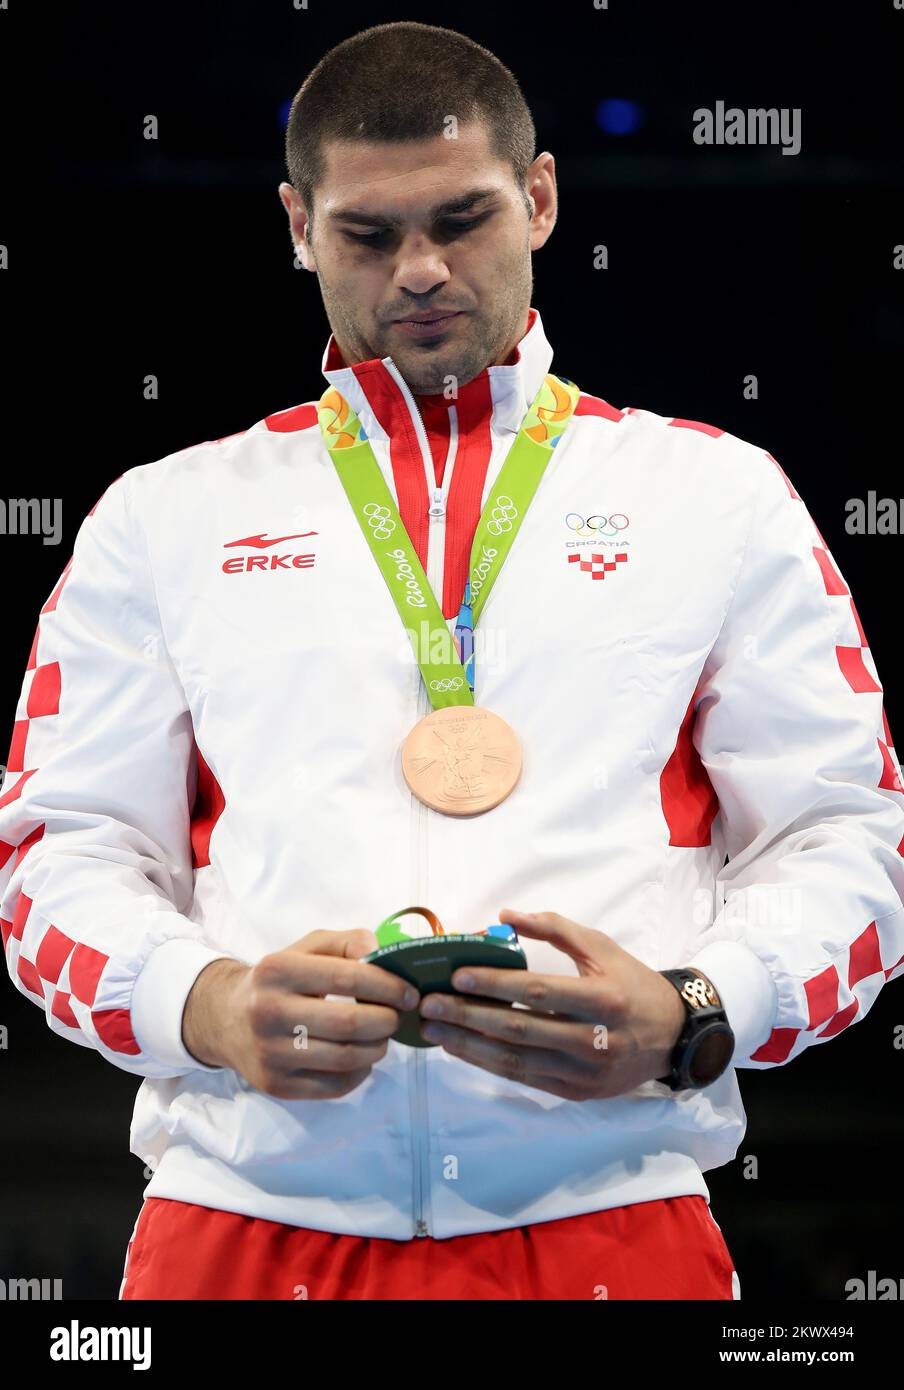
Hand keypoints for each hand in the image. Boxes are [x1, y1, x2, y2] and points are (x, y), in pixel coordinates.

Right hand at [182, 929, 418, 1099]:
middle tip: (398, 1016)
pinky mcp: (276, 1085)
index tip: (409, 992)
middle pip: (349, 1023)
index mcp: (277, 970)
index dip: (388, 986)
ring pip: (345, 1058)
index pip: (348, 978)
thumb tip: (381, 953)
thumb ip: (347, 942)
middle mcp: (268, 1012)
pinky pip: (335, 1086)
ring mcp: (270, 1053)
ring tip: (382, 1036)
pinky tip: (361, 1057)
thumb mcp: (306, 948)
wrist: (227, 1019)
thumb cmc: (280, 980)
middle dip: (387, 1020)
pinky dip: (360, 1072)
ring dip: (378, 1048)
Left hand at [417, 909, 686, 1100]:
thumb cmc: (632, 984)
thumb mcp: (601, 947)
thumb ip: (554, 928)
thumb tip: (504, 915)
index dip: (496, 985)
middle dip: (468, 1017)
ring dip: (469, 1045)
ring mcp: (585, 1072)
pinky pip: (524, 1077)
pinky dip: (488, 1063)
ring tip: (434, 1028)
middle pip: (520, 1029)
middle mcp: (595, 1040)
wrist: (674, 1037)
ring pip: (516, 1059)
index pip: (539, 992)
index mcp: (603, 998)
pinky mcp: (577, 1092)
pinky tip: (461, 1047)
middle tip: (430, 1005)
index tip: (458, 976)